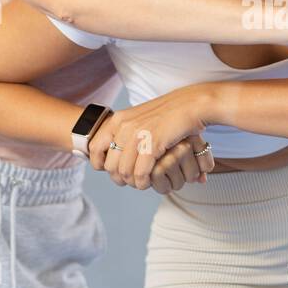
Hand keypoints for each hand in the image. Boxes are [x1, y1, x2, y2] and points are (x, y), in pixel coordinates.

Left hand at [88, 89, 215, 190]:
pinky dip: (143, 182)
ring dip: (133, 182)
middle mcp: (124, 127)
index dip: (101, 164)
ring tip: (141, 182)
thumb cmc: (169, 114)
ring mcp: (138, 135)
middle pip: (110, 165)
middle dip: (119, 178)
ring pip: (124, 172)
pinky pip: (140, 173)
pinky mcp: (152, 144)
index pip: (94, 148)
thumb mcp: (140, 118)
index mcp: (118, 120)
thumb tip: (114, 151)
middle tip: (131, 180)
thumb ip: (125, 131)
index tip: (112, 170)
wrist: (192, 105)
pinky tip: (149, 181)